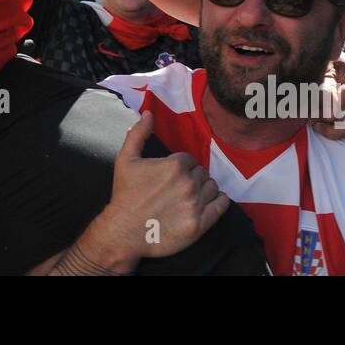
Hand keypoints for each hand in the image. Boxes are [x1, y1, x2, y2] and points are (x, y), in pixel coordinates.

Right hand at [82, 111, 228, 267]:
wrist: (123, 231)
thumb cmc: (125, 194)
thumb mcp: (125, 159)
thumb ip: (138, 133)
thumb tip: (149, 113)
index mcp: (175, 165)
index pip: (189, 159)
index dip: (181, 166)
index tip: (171, 176)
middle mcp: (188, 184)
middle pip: (202, 173)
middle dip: (192, 177)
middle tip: (179, 187)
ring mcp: (195, 205)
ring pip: (212, 187)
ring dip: (205, 189)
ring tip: (192, 195)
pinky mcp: (199, 225)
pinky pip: (221, 206)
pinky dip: (219, 201)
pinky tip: (210, 202)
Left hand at [312, 53, 344, 151]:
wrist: (331, 62)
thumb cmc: (327, 63)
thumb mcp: (325, 70)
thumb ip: (328, 89)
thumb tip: (330, 114)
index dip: (328, 107)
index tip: (311, 111)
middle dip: (326, 119)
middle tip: (308, 116)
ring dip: (333, 130)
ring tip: (316, 126)